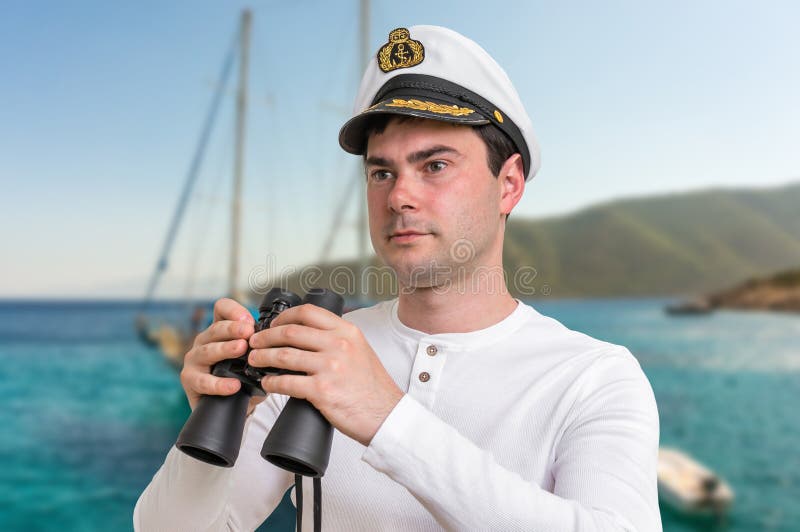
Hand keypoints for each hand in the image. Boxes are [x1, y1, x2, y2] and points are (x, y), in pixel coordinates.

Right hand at [180, 298, 260, 412]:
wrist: (231, 406)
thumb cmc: (243, 378)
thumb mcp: (254, 361)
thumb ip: (262, 351)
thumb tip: (279, 347)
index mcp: (220, 331)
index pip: (221, 310)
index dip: (233, 311)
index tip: (249, 319)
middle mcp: (204, 341)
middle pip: (215, 328)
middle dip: (233, 328)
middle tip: (249, 332)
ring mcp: (195, 360)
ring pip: (207, 350)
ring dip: (225, 348)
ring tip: (241, 349)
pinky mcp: (190, 380)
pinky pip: (203, 381)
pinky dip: (219, 384)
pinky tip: (234, 385)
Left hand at [248, 303, 403, 445]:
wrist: (385, 414)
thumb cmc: (372, 387)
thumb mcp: (360, 350)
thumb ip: (338, 339)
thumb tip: (309, 335)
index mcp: (347, 331)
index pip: (308, 312)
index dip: (284, 317)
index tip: (273, 324)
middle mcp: (339, 345)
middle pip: (290, 332)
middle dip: (266, 337)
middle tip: (255, 343)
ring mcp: (330, 367)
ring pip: (283, 355)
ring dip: (262, 357)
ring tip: (255, 360)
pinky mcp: (322, 390)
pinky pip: (286, 383)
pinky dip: (271, 383)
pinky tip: (267, 384)